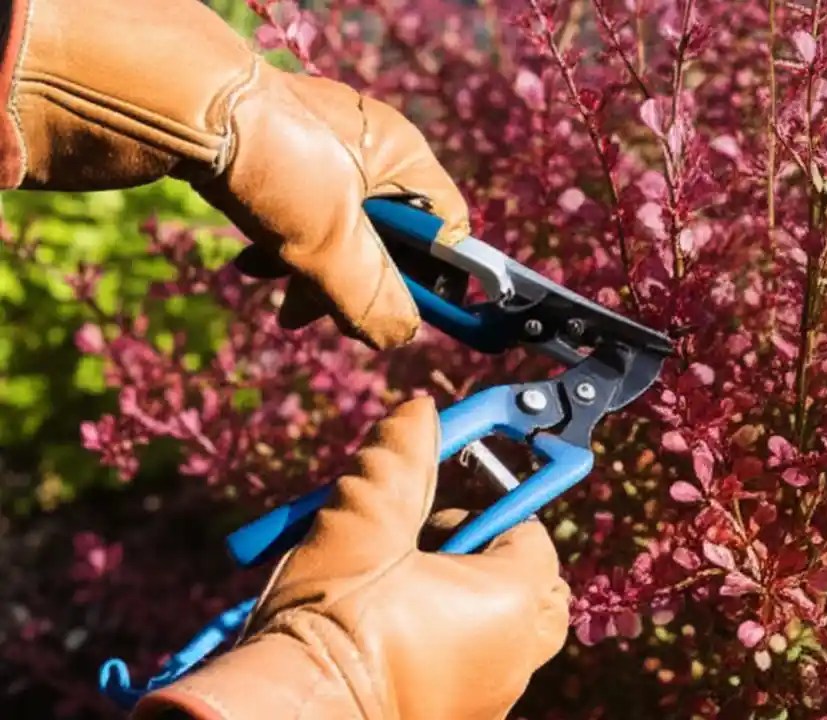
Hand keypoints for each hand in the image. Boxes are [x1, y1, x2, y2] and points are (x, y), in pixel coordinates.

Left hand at [2, 0, 467, 348]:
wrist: (155, 92)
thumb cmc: (264, 155)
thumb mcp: (328, 239)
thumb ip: (371, 295)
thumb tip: (400, 337)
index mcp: (400, 154)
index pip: (448, 227)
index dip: (435, 278)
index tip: (407, 317)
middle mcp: (363, 148)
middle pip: (388, 238)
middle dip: (359, 286)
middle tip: (328, 318)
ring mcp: (311, 151)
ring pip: (334, 234)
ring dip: (313, 276)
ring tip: (281, 300)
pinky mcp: (263, 159)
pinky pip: (290, 218)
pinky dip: (278, 252)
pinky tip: (248, 267)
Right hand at [130, 396, 570, 719]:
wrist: (287, 718)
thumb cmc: (330, 623)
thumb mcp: (361, 524)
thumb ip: (398, 463)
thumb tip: (418, 414)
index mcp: (511, 602)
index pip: (530, 534)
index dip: (487, 507)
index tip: (438, 505)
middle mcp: (515, 657)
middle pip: (536, 590)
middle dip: (492, 559)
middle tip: (431, 547)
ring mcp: (489, 699)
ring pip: (507, 635)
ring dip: (469, 602)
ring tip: (402, 589)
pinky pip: (476, 672)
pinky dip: (451, 645)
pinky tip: (394, 634)